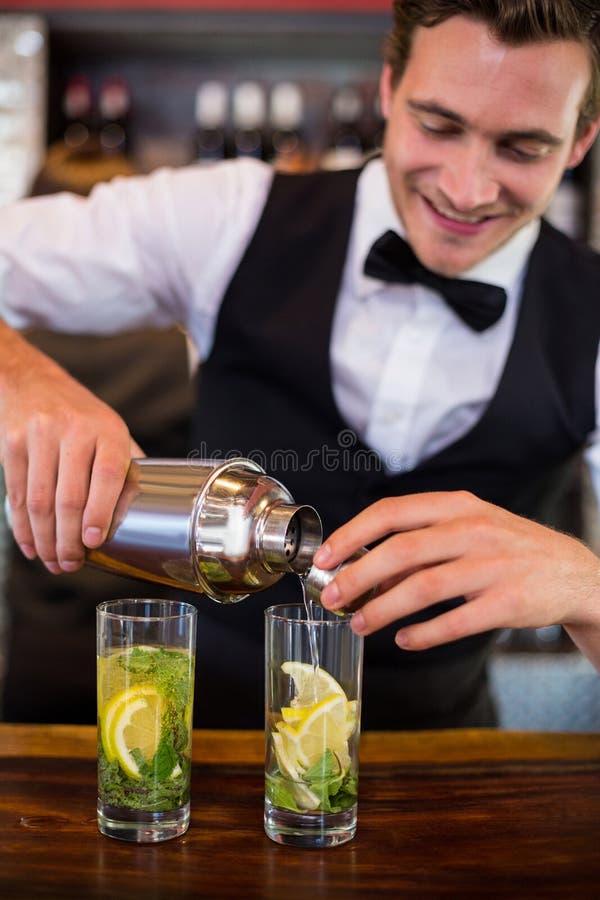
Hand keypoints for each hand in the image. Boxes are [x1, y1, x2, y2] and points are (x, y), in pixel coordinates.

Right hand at [0, 325, 141, 572]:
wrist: (31, 380)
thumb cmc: (79, 413)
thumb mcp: (111, 428)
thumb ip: (127, 465)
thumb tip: (150, 507)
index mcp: (109, 430)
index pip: (108, 476)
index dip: (101, 514)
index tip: (95, 542)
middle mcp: (75, 430)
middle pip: (70, 497)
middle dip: (68, 540)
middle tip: (70, 565)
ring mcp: (40, 435)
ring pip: (40, 501)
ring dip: (44, 540)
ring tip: (52, 562)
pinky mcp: (12, 443)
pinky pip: (17, 493)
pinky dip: (22, 526)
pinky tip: (30, 545)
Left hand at [312, 491, 599, 667]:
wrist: (573, 572)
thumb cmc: (508, 548)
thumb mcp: (468, 528)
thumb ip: (421, 542)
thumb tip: (366, 573)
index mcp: (456, 506)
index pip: (391, 511)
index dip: (352, 534)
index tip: (325, 557)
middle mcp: (473, 530)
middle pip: (401, 551)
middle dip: (358, 576)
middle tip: (333, 598)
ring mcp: (493, 565)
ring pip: (423, 587)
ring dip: (383, 609)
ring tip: (361, 623)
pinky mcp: (508, 602)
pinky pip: (456, 622)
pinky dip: (424, 633)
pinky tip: (406, 639)